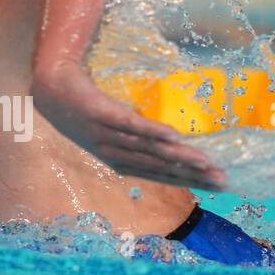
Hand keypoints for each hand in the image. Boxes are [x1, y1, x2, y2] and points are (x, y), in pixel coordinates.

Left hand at [31, 62, 227, 189]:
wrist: (52, 88)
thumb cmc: (86, 111)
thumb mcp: (113, 132)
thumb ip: (139, 140)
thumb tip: (174, 143)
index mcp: (119, 161)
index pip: (160, 175)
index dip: (189, 181)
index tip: (218, 186)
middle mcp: (114, 153)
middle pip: (159, 167)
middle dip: (192, 174)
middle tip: (222, 179)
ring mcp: (106, 135)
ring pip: (148, 149)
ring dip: (179, 157)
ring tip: (206, 162)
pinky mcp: (100, 114)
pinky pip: (130, 124)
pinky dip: (152, 132)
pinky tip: (173, 136)